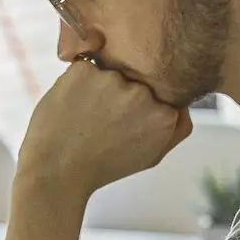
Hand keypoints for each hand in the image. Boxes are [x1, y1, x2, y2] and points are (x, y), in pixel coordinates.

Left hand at [19, 60, 192, 196]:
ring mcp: (112, 79)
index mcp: (163, 115)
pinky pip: (85, 67)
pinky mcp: (84, 71)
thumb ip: (176, 129)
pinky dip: (78, 83)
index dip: (139, 107)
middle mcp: (142, 94)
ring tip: (85, 116)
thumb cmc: (102, 166)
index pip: (159, 93)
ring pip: (110, 72)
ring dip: (99, 87)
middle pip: (136, 80)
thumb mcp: (151, 155)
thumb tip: (183, 103)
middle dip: (121, 95)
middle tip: (102, 121)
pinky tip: (73, 106)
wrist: (56, 171)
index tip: (125, 122)